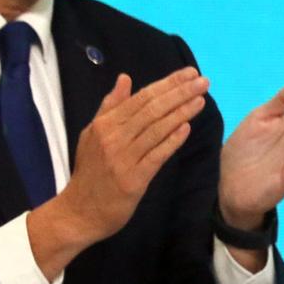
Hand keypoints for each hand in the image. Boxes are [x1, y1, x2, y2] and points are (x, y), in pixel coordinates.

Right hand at [29, 68, 206, 277]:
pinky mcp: (133, 179)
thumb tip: (125, 78)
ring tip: (201, 99)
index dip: (167, 84)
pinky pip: (156, 156)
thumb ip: (110, 106)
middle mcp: (113, 137)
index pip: (141, 98)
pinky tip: (187, 128)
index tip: (189, 73)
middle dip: (179, 93)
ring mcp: (123, 158)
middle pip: (151, 109)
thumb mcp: (93, 134)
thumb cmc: (91, 172)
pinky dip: (172, 141)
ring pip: (156, 129)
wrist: (80, 211)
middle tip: (203, 81)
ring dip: (181, 112)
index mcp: (104, 124)